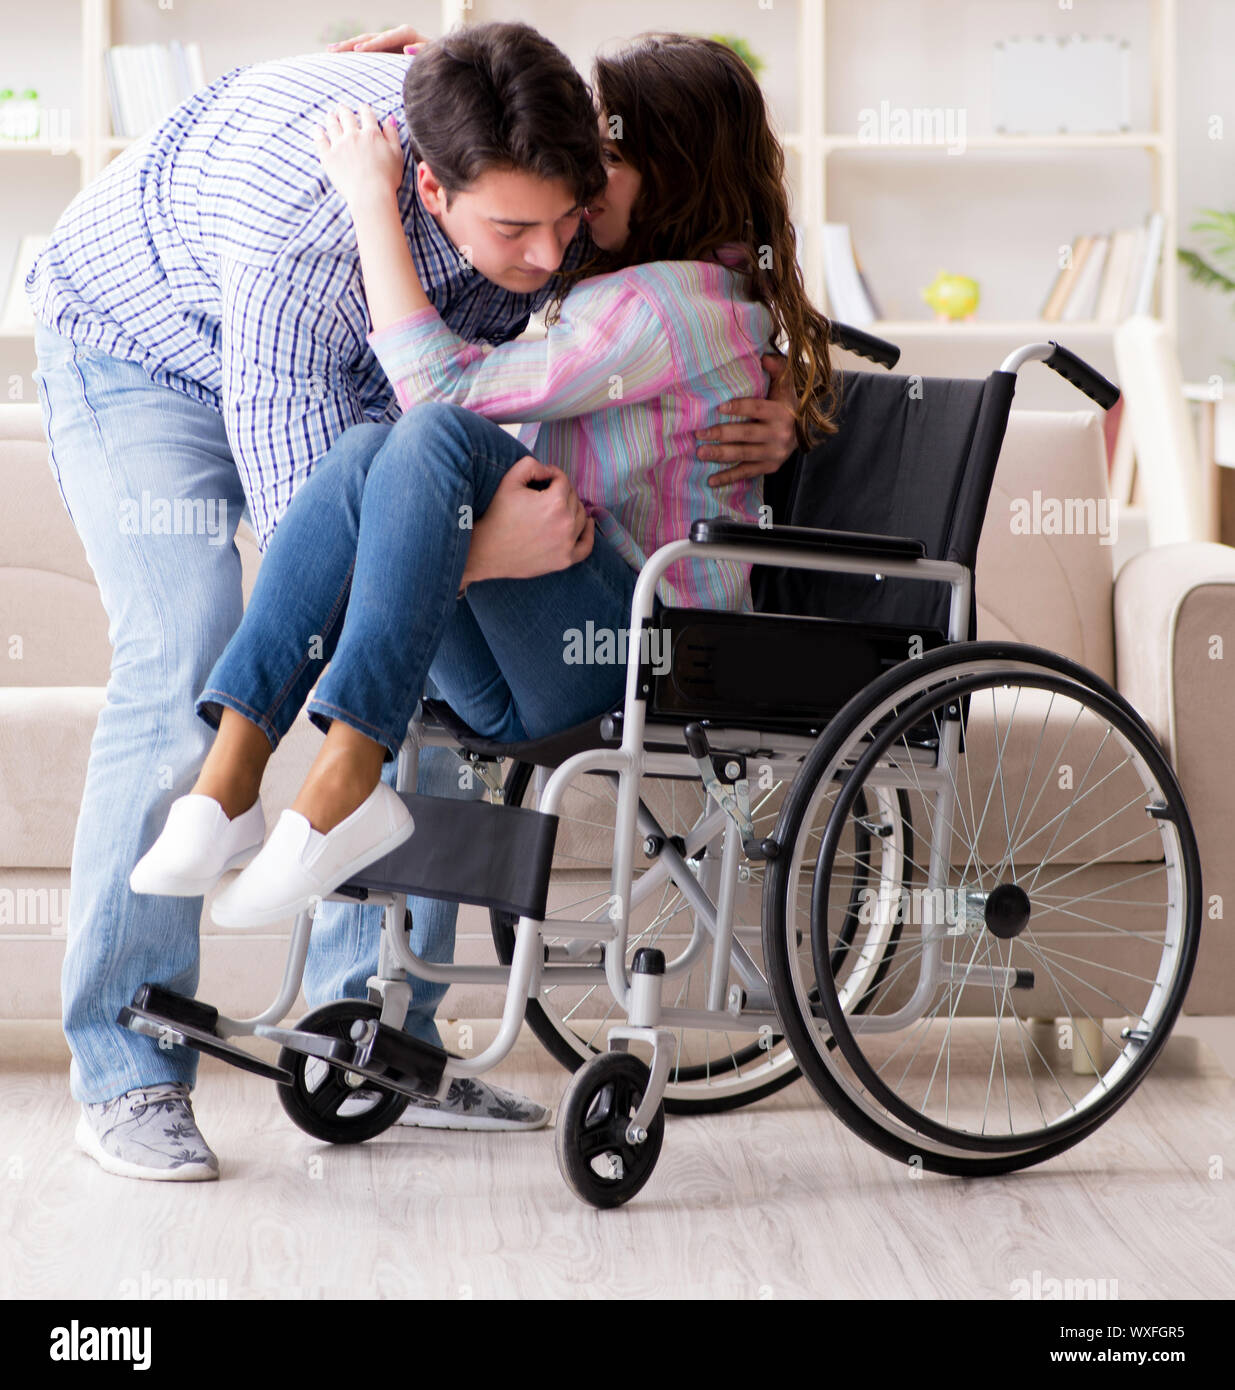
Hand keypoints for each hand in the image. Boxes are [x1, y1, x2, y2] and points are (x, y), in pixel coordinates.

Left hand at [311, 104, 403, 209]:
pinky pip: (321, 141)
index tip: (362, 107)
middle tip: (341, 107)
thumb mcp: (397, 154)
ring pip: (333, 126)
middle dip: (344, 111)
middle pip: (347, 117)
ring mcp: (339, 145)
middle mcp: (353, 135)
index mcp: (371, 134)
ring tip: (330, 115)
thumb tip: (390, 118)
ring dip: (331, 118)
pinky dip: (318, 133)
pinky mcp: (328, 157)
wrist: (371, 194)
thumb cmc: (387, 178)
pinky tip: (317, 129)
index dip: (365, 109)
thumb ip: (393, 134)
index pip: (367, 115)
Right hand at [327, 24, 430, 54]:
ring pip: (364, 42)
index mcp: (406, 34)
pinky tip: (338, 56)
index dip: (371, 45)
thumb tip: (407, 49)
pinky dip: (353, 53)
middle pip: (370, 37)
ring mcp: (389, 42)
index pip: (384, 38)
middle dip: (352, 44)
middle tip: (334, 50)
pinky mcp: (386, 50)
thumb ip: (421, 52)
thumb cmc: (436, 63)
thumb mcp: (431, 58)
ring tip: (330, 51)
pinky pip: (367, 50)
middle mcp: (395, 34)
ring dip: (347, 47)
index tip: (357, 52)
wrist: (439, 64)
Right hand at [461, 457, 594, 587]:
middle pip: (574, 498)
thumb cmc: (497, 515)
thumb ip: (531, 465)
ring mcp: (567, 544)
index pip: (563, 480)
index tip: (543, 479)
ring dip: (573, 508)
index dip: (552, 475)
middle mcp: (565, 523)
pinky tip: (588, 523)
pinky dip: (589, 533)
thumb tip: (548, 470)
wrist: (487, 551)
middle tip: (545, 495)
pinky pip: (586, 545)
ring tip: (560, 507)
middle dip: (561, 492)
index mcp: (555, 502)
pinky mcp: (565, 560)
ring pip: (581, 517)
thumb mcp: (509, 480)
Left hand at [698, 353, 798, 487]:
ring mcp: (774, 453)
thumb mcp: (786, 384)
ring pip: (744, 454)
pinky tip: (711, 480)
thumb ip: (776, 369)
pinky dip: (728, 478)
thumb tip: (762, 357)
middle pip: (747, 434)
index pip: (757, 409)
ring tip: (701, 452)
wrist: (804, 430)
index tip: (720, 407)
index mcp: (781, 412)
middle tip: (699, 433)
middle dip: (722, 434)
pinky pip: (747, 473)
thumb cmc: (786, 403)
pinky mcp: (770, 467)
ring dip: (721, 454)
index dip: (739, 408)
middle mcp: (780, 434)